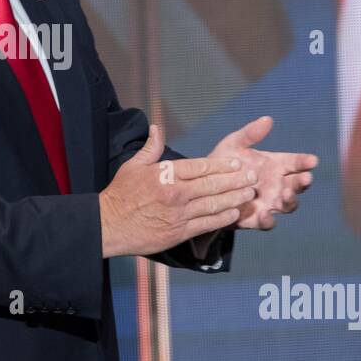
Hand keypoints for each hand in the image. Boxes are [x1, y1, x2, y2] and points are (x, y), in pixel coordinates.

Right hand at [99, 125, 259, 258]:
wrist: (108, 225)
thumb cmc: (120, 194)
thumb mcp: (133, 166)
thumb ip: (151, 148)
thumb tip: (157, 127)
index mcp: (165, 174)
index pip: (200, 166)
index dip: (222, 165)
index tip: (237, 163)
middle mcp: (175, 192)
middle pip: (213, 184)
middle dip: (236, 180)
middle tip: (252, 176)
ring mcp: (179, 214)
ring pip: (214, 204)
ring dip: (235, 198)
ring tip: (249, 193)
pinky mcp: (179, 232)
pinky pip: (207, 224)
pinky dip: (223, 218)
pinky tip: (234, 213)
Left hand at [208, 115, 316, 229]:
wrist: (203, 186)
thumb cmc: (223, 162)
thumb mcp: (234, 144)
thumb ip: (250, 134)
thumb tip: (267, 119)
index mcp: (276, 165)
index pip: (296, 163)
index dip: (305, 161)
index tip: (312, 160)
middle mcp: (277, 185)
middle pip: (297, 185)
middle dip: (303, 181)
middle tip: (305, 178)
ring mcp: (269, 202)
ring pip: (288, 204)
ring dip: (291, 200)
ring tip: (287, 194)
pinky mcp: (256, 218)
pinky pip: (268, 223)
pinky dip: (269, 220)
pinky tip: (265, 214)